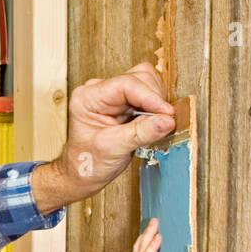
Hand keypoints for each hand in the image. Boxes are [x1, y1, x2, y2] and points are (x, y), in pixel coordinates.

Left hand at [33, 63, 176, 211]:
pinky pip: (148, 94)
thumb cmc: (88, 163)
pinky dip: (156, 106)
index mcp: (88, 98)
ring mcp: (113, 95)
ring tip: (153, 124)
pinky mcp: (125, 101)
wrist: (83, 174)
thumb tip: (167, 120)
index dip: (150, 96)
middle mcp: (100, 91)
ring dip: (157, 101)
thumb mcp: (114, 149)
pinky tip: (152, 123)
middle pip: (140, 77)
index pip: (126, 84)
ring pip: (147, 82)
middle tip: (162, 121)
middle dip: (155, 98)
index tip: (167, 112)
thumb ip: (141, 133)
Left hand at [117, 218, 167, 251]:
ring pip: (141, 246)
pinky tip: (148, 232)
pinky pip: (141, 247)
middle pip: (144, 248)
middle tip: (155, 222)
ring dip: (147, 233)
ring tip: (153, 222)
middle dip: (149, 235)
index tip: (158, 237)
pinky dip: (144, 238)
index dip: (153, 248)